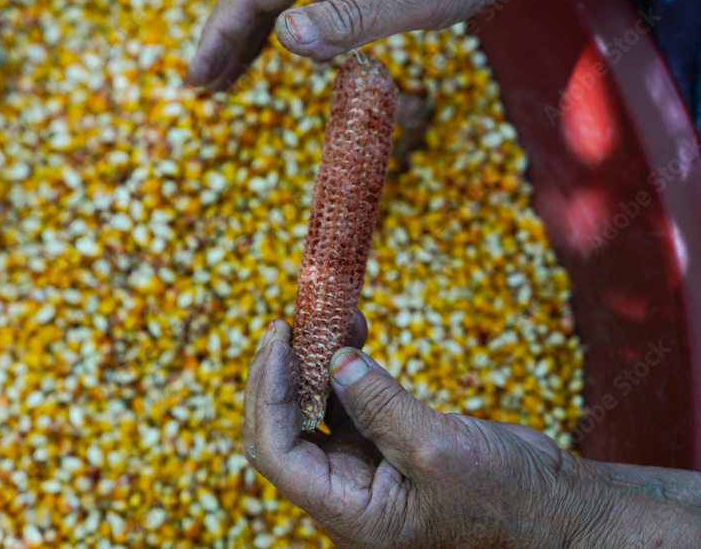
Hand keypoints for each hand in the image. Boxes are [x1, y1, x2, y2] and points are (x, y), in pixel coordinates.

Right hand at [188, 0, 632, 90]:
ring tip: (227, 78)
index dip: (220, 34)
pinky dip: (285, 30)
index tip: (199, 78)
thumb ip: (353, 17)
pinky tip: (287, 50)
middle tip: (202, 87)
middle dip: (224, 39)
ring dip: (248, 37)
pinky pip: (310, 1)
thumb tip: (285, 37)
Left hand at [243, 314, 700, 547]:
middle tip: (287, 323)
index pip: (278, 454)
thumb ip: (380, 406)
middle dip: (280, 375)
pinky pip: (349, 405)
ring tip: (329, 315)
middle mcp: (347, 494)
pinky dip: (345, 368)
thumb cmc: (509, 501)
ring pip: (313, 413)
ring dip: (313, 362)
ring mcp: (364, 469)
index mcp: (349, 513)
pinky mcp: (387, 447)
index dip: (268, 394)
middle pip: (283, 431)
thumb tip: (333, 360)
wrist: (560, 511)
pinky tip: (354, 331)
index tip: (278, 341)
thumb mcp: (440, 450)